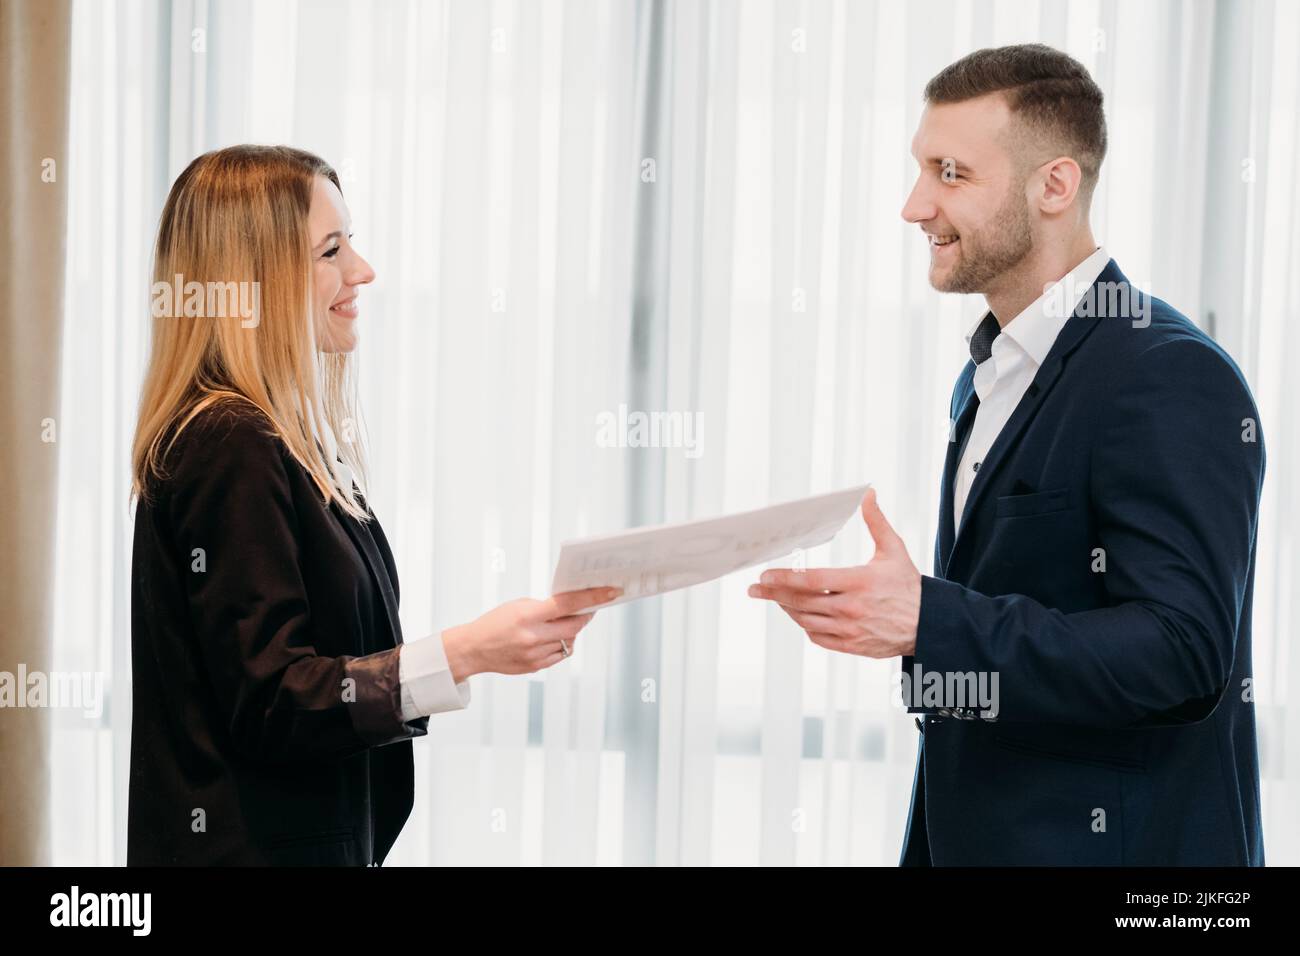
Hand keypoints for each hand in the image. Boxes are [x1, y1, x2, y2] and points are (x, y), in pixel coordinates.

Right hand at [442, 586, 620, 679]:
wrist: (473, 649)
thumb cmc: (496, 622)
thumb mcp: (519, 605)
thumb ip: (545, 607)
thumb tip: (573, 607)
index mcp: (527, 616)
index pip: (568, 604)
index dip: (593, 597)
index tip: (611, 592)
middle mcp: (533, 637)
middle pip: (575, 625)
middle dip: (586, 614)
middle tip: (590, 607)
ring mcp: (535, 655)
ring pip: (569, 641)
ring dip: (572, 630)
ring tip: (563, 622)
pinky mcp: (536, 667)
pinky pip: (561, 654)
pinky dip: (562, 644)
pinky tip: (554, 637)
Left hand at [747, 488, 920, 657]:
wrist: (929, 624)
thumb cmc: (909, 586)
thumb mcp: (894, 550)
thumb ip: (876, 522)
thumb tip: (867, 494)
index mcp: (859, 582)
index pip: (811, 580)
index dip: (784, 578)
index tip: (765, 574)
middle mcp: (851, 608)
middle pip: (801, 602)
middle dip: (773, 594)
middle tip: (754, 589)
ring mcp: (850, 629)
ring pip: (805, 621)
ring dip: (786, 609)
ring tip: (774, 598)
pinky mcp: (851, 645)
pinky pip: (818, 637)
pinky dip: (804, 626)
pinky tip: (798, 614)